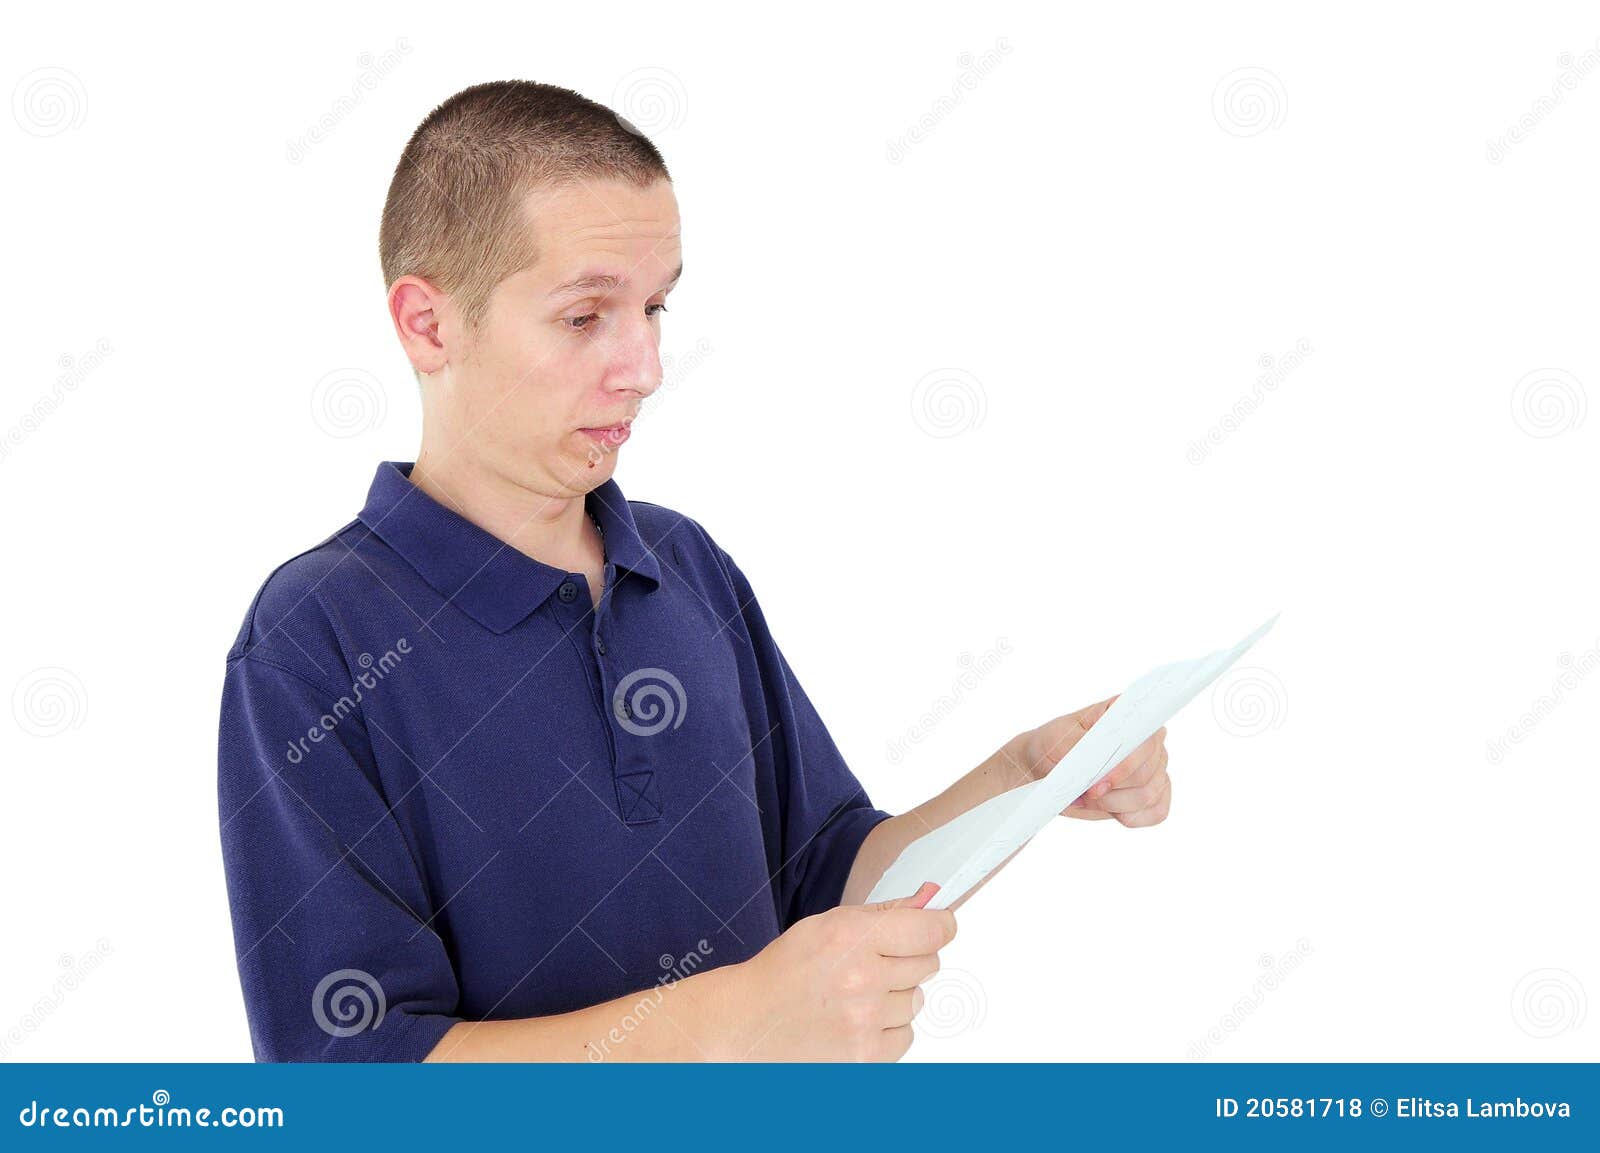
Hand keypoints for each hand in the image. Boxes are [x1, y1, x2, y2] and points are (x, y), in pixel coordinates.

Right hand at [715, 881, 954, 1060]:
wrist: (751, 1021)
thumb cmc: (787, 969)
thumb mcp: (829, 924)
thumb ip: (884, 912)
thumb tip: (931, 901)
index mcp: (850, 936)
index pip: (929, 930)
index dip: (941, 925)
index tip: (940, 925)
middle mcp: (860, 978)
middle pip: (928, 963)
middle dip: (910, 958)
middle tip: (876, 962)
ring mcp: (864, 1020)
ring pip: (918, 999)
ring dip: (897, 994)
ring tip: (859, 993)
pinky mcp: (866, 1054)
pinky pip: (907, 1033)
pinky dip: (889, 1026)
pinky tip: (859, 1018)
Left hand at [1012, 696, 1171, 827]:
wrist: (1046, 768)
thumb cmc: (1054, 746)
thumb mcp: (1059, 741)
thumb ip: (1084, 747)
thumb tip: (1102, 756)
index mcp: (1128, 716)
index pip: (1146, 739)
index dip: (1127, 764)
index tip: (1099, 782)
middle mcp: (1147, 740)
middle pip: (1148, 773)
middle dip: (1113, 789)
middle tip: (1086, 790)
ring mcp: (1153, 767)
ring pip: (1148, 795)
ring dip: (1114, 804)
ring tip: (1088, 796)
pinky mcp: (1152, 794)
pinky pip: (1156, 812)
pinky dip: (1128, 816)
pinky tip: (1106, 807)